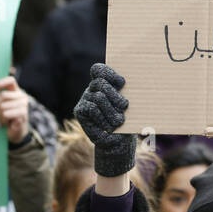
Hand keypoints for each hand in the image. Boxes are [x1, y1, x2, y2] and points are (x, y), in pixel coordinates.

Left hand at [0, 76, 28, 143]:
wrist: (16, 133)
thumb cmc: (7, 118)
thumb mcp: (2, 106)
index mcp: (16, 91)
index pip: (11, 80)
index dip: (1, 83)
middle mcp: (22, 97)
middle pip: (3, 95)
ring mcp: (24, 105)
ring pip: (3, 106)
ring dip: (0, 116)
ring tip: (2, 121)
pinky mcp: (23, 115)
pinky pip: (6, 114)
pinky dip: (4, 120)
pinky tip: (7, 124)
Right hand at [73, 63, 136, 177]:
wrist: (117, 141)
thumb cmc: (128, 120)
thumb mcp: (131, 108)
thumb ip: (129, 97)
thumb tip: (133, 95)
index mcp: (105, 83)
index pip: (99, 70)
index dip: (109, 73)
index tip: (122, 83)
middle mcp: (93, 88)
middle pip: (100, 82)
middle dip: (115, 95)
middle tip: (125, 106)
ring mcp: (85, 98)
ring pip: (98, 97)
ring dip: (111, 111)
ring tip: (120, 121)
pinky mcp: (79, 110)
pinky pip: (92, 109)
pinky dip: (103, 119)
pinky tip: (109, 129)